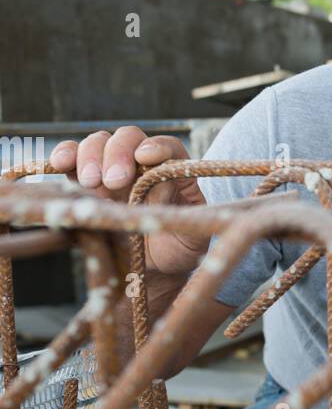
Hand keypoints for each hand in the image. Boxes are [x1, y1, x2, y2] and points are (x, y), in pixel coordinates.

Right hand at [50, 127, 207, 275]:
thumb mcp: (192, 240)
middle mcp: (141, 165)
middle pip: (129, 138)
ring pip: (98, 142)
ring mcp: (111, 170)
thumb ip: (184, 214)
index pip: (168, 147)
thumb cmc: (174, 251)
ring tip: (91, 184)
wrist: (148, 270)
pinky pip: (71, 158)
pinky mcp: (85, 182)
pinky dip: (64, 155)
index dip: (157, 147)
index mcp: (172, 172)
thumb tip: (162, 185)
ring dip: (91, 157)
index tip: (145, 157)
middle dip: (118, 153)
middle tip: (114, 182)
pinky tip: (61, 164)